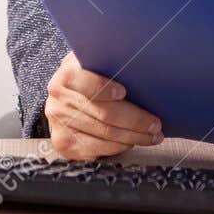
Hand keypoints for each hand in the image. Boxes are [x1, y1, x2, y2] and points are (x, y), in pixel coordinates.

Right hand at [45, 51, 162, 159]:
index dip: (104, 88)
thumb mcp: (94, 65)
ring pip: (104, 134)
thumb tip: (143, 69)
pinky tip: (132, 141)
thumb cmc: (89, 79)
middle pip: (103, 113)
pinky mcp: (64, 144)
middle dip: (134, 120)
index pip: (85, 82)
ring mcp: (59, 124)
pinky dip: (119, 147)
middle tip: (155, 124)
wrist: (65, 99)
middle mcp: (58, 101)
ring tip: (152, 135)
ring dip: (133, 136)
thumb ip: (110, 65)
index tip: (123, 92)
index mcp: (67, 76)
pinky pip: (97, 148)